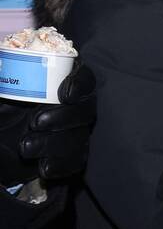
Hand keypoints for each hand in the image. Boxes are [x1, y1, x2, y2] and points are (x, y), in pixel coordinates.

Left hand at [0, 60, 95, 186]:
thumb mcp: (0, 89)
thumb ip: (5, 75)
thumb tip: (2, 60)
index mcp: (57, 82)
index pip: (84, 78)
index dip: (81, 84)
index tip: (65, 94)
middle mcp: (70, 106)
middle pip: (86, 109)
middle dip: (65, 117)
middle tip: (36, 122)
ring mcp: (71, 131)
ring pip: (80, 137)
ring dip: (55, 143)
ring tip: (25, 147)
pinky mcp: (67, 155)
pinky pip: (75, 161)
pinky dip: (60, 165)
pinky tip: (43, 168)